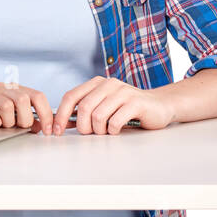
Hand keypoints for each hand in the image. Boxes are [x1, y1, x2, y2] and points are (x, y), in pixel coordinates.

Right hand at [0, 83, 53, 134]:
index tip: (49, 130)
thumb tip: (41, 126)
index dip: (46, 113)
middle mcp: (3, 88)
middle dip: (25, 119)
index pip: (37, 96)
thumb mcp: (9, 116)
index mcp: (14, 90)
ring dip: (9, 122)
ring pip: (8, 105)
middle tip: (19, 127)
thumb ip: (25, 119)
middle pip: (23, 99)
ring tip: (3, 126)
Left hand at [52, 76, 174, 134]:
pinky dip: (112, 131)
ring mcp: (123, 92)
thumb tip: (63, 123)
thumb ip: (85, 112)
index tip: (56, 130)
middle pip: (83, 108)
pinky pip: (114, 121)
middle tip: (90, 134)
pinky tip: (118, 129)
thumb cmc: (130, 108)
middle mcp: (109, 84)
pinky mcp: (135, 103)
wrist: (160, 105)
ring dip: (99, 130)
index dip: (61, 115)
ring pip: (98, 116)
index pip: (71, 96)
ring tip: (107, 131)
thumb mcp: (105, 106)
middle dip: (83, 127)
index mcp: (97, 83)